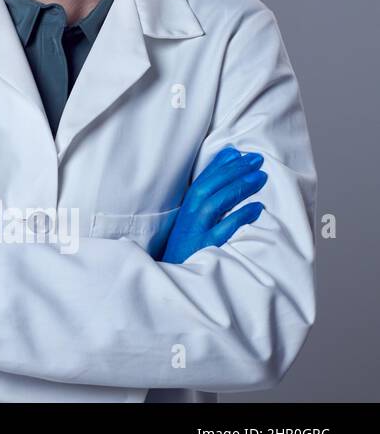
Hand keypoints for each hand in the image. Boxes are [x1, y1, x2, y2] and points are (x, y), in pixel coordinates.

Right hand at [160, 145, 266, 264]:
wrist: (173, 280)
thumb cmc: (186, 251)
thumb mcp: (190, 226)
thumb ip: (205, 206)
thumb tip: (224, 184)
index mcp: (186, 209)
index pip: (202, 181)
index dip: (219, 166)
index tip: (238, 153)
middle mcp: (188, 217)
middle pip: (209, 187)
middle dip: (232, 171)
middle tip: (256, 160)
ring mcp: (195, 231)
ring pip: (215, 203)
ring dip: (237, 187)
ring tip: (259, 177)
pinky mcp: (204, 247)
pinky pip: (223, 230)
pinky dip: (239, 217)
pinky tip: (257, 208)